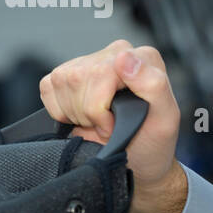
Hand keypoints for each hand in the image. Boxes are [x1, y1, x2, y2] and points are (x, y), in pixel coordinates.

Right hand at [40, 40, 185, 212]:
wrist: (137, 159)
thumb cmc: (153, 140)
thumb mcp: (165, 119)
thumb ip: (154, 84)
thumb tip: (124, 57)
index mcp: (143, 57)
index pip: (101, 72)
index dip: (100, 106)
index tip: (114, 124)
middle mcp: (116, 53)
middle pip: (78, 78)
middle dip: (88, 113)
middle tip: (108, 127)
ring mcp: (90, 60)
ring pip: (61, 81)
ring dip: (75, 113)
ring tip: (98, 122)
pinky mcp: (67, 74)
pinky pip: (48, 87)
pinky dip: (61, 111)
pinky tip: (83, 117)